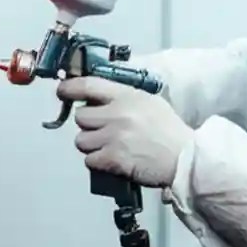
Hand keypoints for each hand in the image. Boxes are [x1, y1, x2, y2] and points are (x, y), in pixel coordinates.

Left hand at [57, 77, 193, 187]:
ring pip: (81, 140)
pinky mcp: (113, 159)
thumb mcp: (150, 102)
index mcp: (126, 96)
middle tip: (100, 130)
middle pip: (80, 117)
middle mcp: (117, 114)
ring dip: (90, 145)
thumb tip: (100, 99)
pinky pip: (89, 160)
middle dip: (87, 125)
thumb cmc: (169, 130)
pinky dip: (97, 162)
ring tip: (106, 147)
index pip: (88, 85)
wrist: (184, 157)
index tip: (62, 90)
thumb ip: (125, 98)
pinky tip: (110, 160)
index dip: (70, 87)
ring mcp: (114, 137)